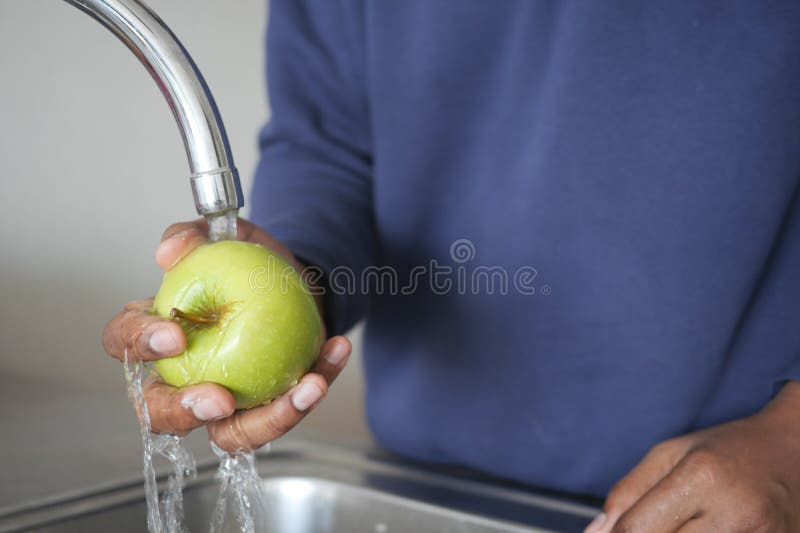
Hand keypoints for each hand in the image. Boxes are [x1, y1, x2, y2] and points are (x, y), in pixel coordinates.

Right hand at [102, 218, 350, 452]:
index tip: (175, 335)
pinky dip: (313, 391)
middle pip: (159, 413)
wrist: (296, 283)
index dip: (139, 344)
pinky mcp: (265, 409)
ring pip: (228, 436)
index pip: (124, 343)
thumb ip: (192, 234)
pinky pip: (284, 414)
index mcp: (155, 333)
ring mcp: (224, 400)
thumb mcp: (223, 237)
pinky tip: (335, 352)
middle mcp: (180, 377)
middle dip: (184, 412)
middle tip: (219, 399)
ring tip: (306, 388)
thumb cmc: (246, 267)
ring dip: (266, 422)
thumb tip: (170, 250)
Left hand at [585, 381, 799, 532]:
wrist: (794, 452)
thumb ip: (627, 493)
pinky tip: (696, 530)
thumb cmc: (725, 451)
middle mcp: (734, 513)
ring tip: (679, 524)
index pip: (636, 530)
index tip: (615, 532)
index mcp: (701, 477)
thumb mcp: (669, 454)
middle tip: (650, 524)